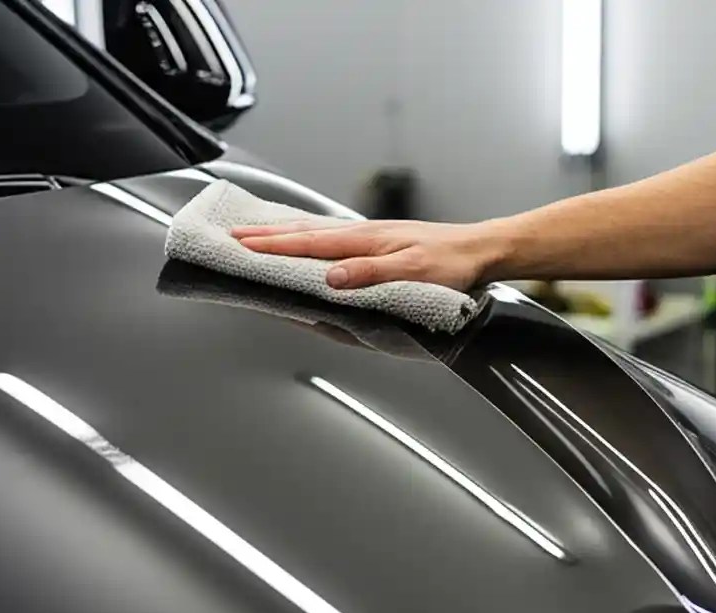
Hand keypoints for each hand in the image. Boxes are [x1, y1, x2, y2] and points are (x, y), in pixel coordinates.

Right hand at [230, 219, 507, 290]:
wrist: (482, 250)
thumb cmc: (454, 263)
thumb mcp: (415, 273)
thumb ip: (371, 274)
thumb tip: (330, 279)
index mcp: (366, 240)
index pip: (308, 243)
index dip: (272, 246)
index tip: (240, 245)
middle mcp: (363, 234)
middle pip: (305, 232)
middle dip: (266, 235)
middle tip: (232, 235)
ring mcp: (371, 236)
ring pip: (316, 231)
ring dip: (284, 232)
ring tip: (257, 233)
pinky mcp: (379, 241)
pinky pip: (333, 236)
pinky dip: (310, 236)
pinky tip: (307, 239)